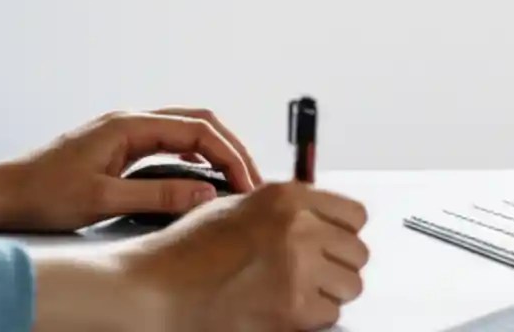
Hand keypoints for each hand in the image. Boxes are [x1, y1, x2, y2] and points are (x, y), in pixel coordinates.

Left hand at [0, 108, 263, 230]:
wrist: (0, 193)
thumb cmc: (42, 194)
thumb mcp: (102, 200)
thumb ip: (157, 196)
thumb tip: (206, 193)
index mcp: (130, 125)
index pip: (198, 128)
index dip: (229, 154)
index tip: (247, 182)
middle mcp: (131, 121)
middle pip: (199, 121)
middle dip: (231, 147)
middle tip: (251, 178)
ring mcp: (126, 131)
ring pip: (186, 129)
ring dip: (215, 150)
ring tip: (235, 178)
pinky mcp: (120, 146)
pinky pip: (170, 142)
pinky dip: (195, 155)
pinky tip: (202, 176)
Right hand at [33, 184, 369, 331]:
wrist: (155, 289)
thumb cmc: (188, 250)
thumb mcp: (239, 206)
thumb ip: (285, 207)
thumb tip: (322, 217)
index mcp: (288, 196)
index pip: (356, 215)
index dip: (343, 232)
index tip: (332, 243)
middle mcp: (299, 227)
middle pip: (358, 252)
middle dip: (338, 265)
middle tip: (312, 274)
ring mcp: (298, 268)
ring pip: (351, 285)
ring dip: (329, 292)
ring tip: (297, 291)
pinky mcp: (292, 308)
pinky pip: (330, 314)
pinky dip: (313, 317)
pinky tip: (285, 308)